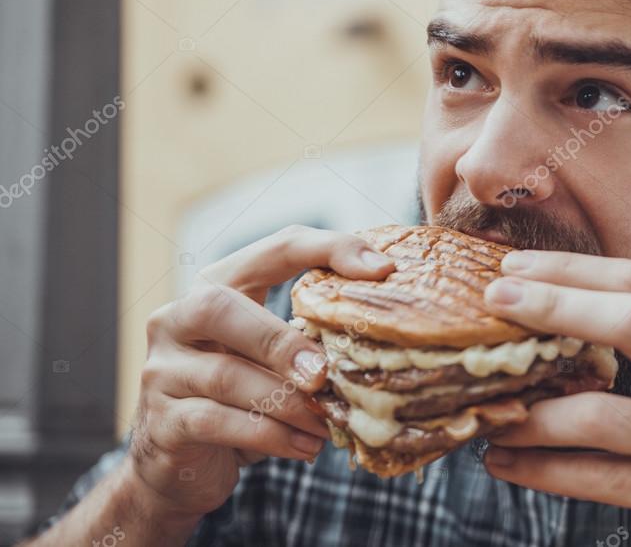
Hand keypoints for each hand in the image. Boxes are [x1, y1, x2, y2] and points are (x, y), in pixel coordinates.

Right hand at [128, 225, 393, 518]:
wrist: (178, 468)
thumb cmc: (240, 399)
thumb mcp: (271, 360)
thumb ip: (305, 337)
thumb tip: (381, 330)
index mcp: (215, 286)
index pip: (275, 248)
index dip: (329, 249)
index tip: (382, 269)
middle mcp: (175, 319)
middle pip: (220, 306)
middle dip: (280, 340)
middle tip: (324, 374)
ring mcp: (162, 370)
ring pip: (227, 375)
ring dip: (288, 402)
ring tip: (328, 424)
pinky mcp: (162, 422)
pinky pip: (220, 422)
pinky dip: (272, 437)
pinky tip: (307, 447)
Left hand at [482, 250, 630, 545]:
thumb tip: (568, 310)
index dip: (576, 269)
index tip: (517, 268)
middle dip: (555, 305)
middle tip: (493, 301)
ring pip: (600, 413)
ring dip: (532, 412)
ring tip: (491, 412)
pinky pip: (596, 478)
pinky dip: (540, 470)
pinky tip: (506, 462)